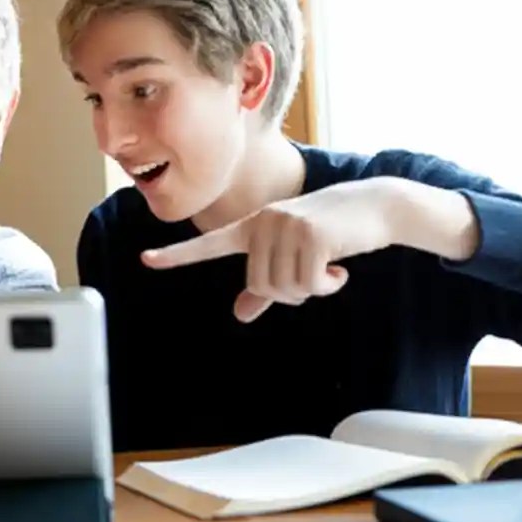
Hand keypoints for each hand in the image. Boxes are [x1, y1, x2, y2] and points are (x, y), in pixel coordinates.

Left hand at [142, 178, 408, 321]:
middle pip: (260, 286)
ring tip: (328, 267)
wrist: (374, 206)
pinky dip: (328, 286)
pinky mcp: (311, 234)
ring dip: (311, 290)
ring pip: (284, 289)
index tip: (147, 260)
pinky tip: (340, 268)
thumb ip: (265, 287)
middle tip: (314, 276)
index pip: (208, 244)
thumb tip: (240, 314)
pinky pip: (309, 284)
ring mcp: (285, 225)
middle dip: (290, 293)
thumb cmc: (330, 233)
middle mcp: (262, 222)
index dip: (178, 255)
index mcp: (252, 227)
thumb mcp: (293, 256)